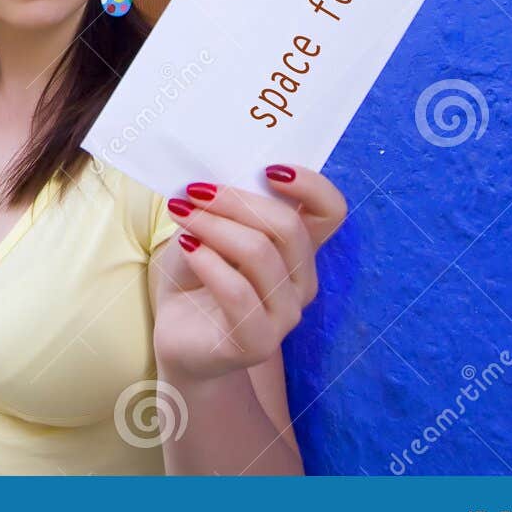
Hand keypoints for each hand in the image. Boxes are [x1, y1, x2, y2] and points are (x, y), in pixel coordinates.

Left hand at [150, 163, 347, 382]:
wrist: (180, 339)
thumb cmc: (197, 277)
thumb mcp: (206, 231)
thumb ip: (218, 207)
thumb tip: (209, 180)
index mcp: (298, 249)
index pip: (330, 211)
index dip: (310, 185)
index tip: (268, 169)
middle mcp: (301, 281)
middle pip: (288, 226)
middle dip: (236, 201)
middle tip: (194, 191)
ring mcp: (285, 315)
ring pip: (260, 254)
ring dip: (214, 225)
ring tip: (181, 214)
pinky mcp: (258, 342)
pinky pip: (237, 292)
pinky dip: (208, 261)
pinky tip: (187, 247)